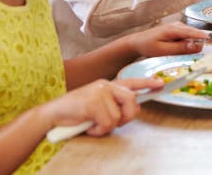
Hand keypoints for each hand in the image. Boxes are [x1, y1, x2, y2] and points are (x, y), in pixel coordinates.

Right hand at [43, 78, 160, 136]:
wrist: (51, 116)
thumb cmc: (75, 114)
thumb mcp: (97, 106)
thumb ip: (113, 105)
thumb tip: (132, 111)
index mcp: (107, 86)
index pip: (131, 81)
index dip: (147, 83)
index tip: (160, 84)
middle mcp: (105, 86)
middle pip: (132, 100)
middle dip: (128, 117)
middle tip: (114, 124)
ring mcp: (99, 92)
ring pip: (118, 115)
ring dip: (107, 127)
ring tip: (94, 126)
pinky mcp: (92, 102)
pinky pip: (107, 122)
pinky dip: (99, 130)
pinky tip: (88, 127)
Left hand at [125, 22, 206, 57]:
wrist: (137, 42)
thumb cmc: (148, 46)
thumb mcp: (162, 50)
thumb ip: (179, 48)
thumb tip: (196, 45)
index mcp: (174, 29)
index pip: (193, 32)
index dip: (204, 37)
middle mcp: (178, 26)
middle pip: (195, 33)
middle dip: (202, 42)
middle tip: (210, 51)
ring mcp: (178, 27)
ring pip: (192, 36)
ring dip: (196, 43)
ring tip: (201, 52)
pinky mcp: (178, 31)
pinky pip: (188, 37)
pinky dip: (191, 43)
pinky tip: (190, 50)